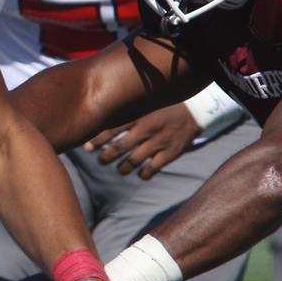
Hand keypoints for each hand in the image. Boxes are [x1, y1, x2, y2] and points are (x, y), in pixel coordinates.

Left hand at [84, 103, 199, 178]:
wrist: (195, 110)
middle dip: (106, 156)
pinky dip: (144, 174)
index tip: (86, 148)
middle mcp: (146, 129)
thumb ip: (128, 112)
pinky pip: (153, 168)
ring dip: (123, 168)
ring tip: (119, 170)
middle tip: (100, 161)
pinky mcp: (170, 153)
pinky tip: (140, 175)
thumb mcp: (146, 105)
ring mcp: (159, 142)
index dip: (97, 140)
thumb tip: (103, 119)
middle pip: (120, 147)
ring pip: (134, 161)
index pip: (112, 129)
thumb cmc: (165, 107)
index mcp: (138, 116)